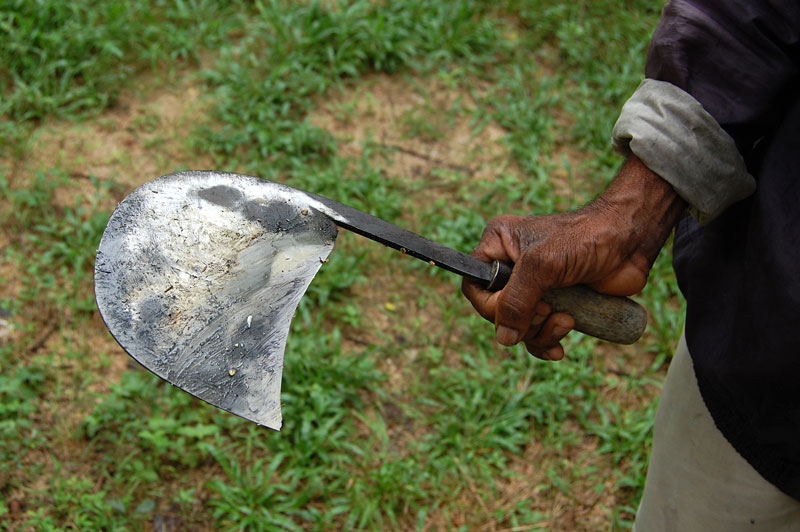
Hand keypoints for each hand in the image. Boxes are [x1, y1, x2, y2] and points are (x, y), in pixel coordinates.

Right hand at [462, 156, 684, 359]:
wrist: (630, 240)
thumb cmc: (585, 238)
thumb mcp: (542, 266)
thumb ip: (516, 301)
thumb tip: (503, 338)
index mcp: (499, 245)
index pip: (474, 285)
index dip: (489, 306)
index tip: (513, 310)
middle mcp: (512, 265)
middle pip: (496, 312)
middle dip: (522, 322)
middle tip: (548, 310)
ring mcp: (535, 286)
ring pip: (518, 327)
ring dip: (539, 334)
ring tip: (565, 321)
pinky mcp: (556, 302)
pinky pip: (538, 333)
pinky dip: (547, 342)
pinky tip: (560, 346)